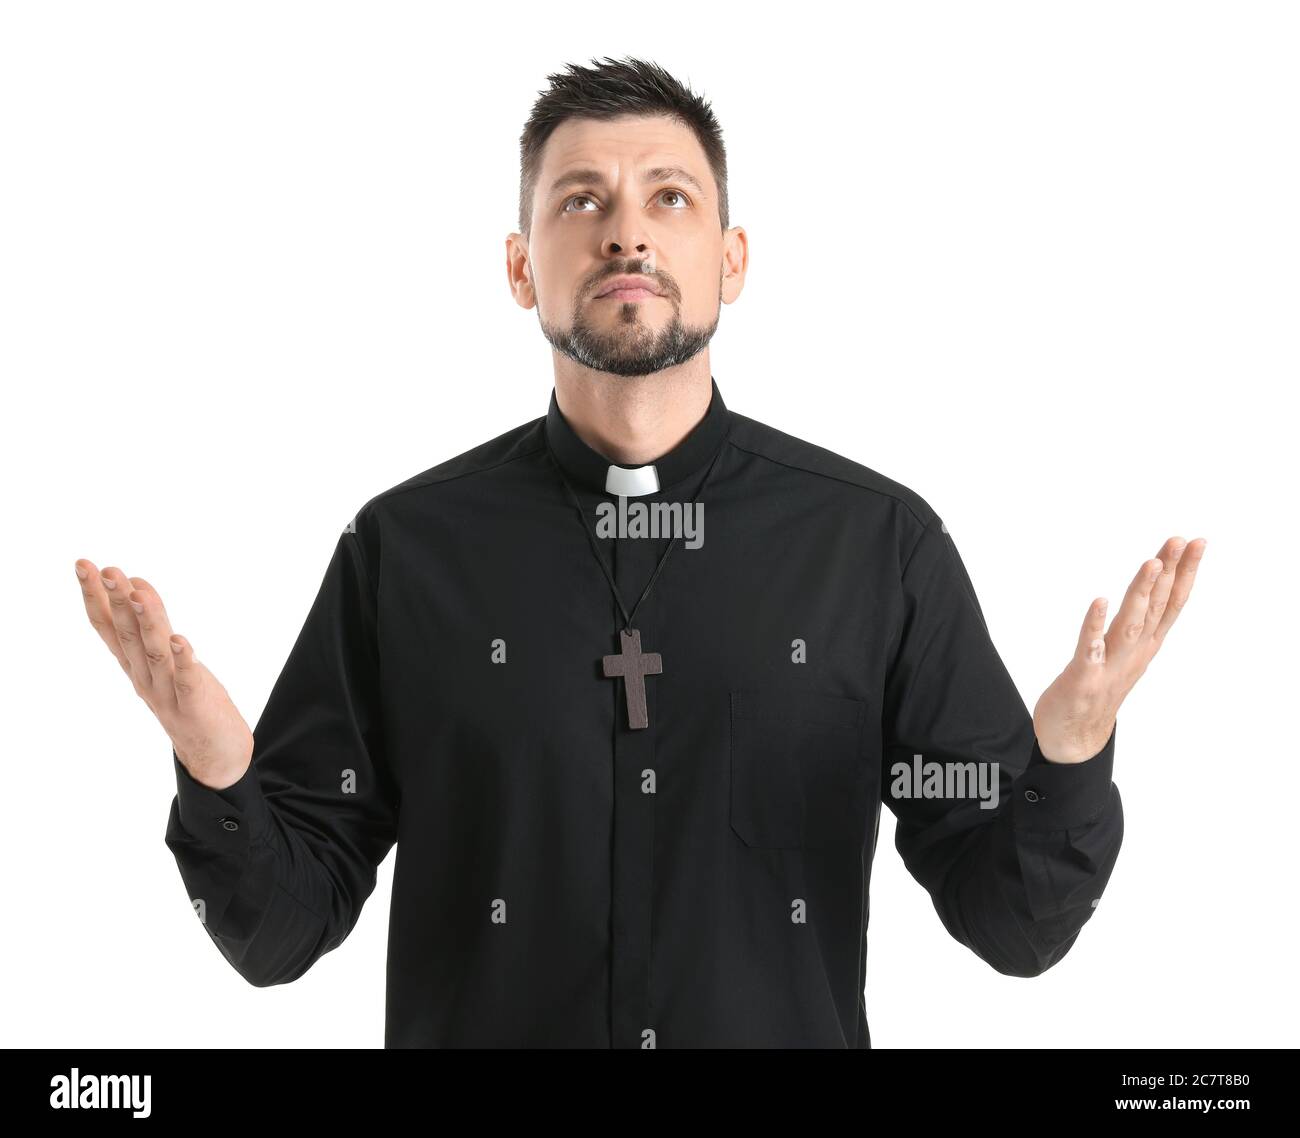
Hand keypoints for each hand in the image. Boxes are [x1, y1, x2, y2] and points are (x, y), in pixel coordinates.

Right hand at [75, 559, 253, 788]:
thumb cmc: (186, 697)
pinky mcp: (193, 706)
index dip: (94, 596)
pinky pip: (187, 680)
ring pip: (153, 652)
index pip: (108, 626)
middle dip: (115, 601)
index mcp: (133, 664)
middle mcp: (143, 676)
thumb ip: (148, 625)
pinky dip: (184, 660)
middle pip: (126, 634)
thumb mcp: (163, 658)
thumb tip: (137, 585)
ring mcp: (167, 692)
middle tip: (106, 569)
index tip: (82, 565)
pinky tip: (181, 640)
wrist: (213, 752)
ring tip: (138, 595)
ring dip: (146, 623)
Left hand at [1032, 536, 1206, 763]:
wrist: (1074, 737)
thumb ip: (1137, 623)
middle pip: (1156, 607)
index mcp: (1144, 645)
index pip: (1171, 603)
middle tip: (1181, 539)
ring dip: (1141, 593)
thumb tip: (1151, 590)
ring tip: (1151, 562)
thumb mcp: (1125, 652)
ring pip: (1130, 623)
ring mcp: (1110, 665)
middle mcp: (1133, 653)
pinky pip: (1089, 648)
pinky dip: (1094, 625)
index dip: (1185, 572)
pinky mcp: (1082, 678)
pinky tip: (1100, 601)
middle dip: (1170, 572)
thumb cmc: (1097, 688)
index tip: (1197, 541)